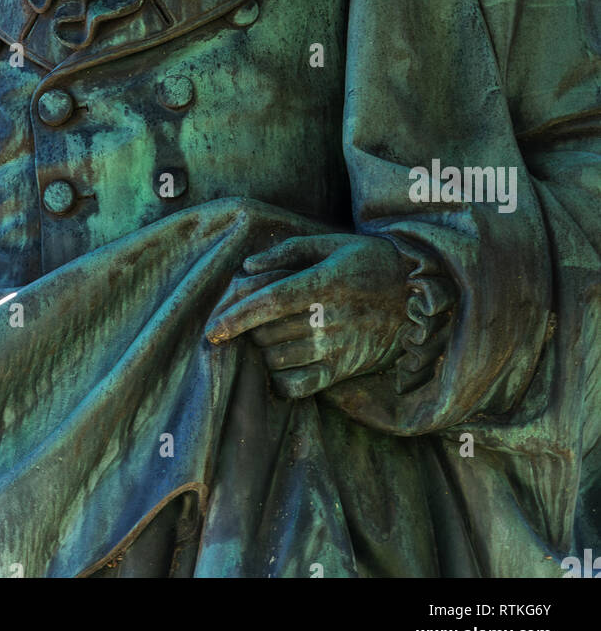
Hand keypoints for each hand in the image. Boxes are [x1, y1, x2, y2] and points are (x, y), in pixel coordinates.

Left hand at [205, 233, 408, 398]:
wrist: (418, 297)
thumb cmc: (370, 262)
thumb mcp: (333, 243)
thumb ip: (287, 251)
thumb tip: (247, 267)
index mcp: (324, 283)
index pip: (269, 302)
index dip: (235, 316)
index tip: (212, 329)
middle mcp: (329, 318)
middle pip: (267, 332)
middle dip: (249, 328)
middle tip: (252, 319)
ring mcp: (337, 347)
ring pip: (278, 359)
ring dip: (264, 351)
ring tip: (271, 336)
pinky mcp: (344, 369)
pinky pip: (300, 386)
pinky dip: (282, 380)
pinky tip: (283, 364)